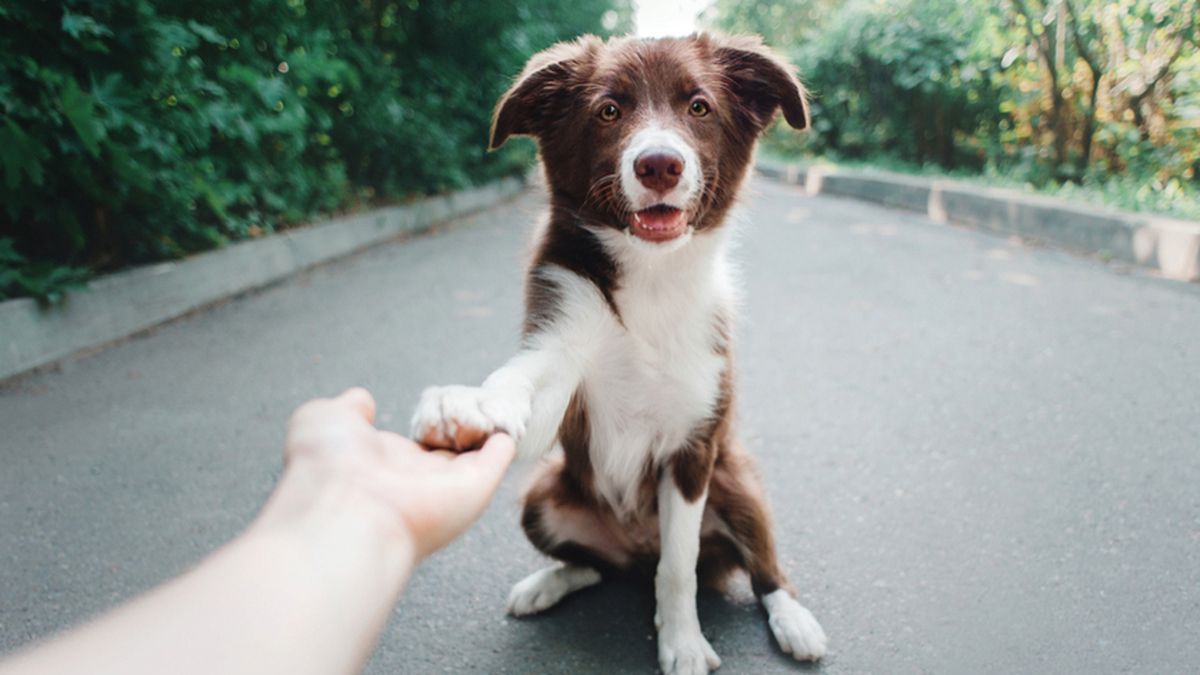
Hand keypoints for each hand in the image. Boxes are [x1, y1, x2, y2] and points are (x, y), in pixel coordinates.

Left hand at [271, 387, 515, 560]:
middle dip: (460, 428)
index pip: (412, 444)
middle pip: (447, 451)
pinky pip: (496, 461)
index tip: (438, 405)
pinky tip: (510, 427)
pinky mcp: (474, 487)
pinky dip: (506, 442)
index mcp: (382, 464)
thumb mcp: (323, 421)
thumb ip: (347, 409)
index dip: (425, 423)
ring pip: (474, 454)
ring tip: (497, 407)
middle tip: (472, 406)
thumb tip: (362, 399)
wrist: (344, 511)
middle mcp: (416, 478)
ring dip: (485, 430)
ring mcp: (447, 485)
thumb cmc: (327, 469)